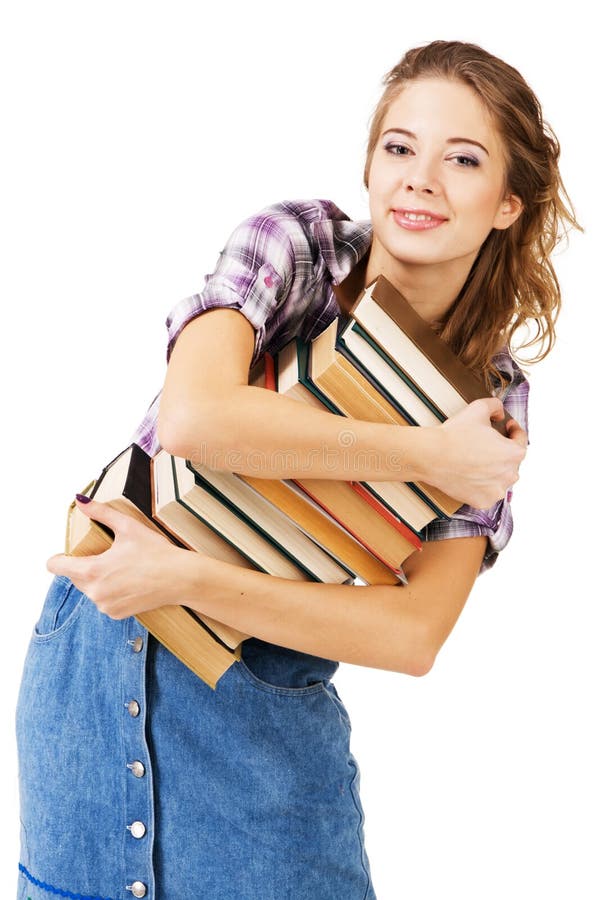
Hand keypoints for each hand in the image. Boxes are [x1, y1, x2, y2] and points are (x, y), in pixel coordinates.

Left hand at [46, 497, 188, 619]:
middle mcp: (95, 592)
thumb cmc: (156, 552)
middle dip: (86, 566)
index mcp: (92, 570)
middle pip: (74, 577)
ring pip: (90, 589)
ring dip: (99, 580)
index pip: (56, 566)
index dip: (59, 557)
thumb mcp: (128, 527)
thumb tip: (80, 501)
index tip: (69, 553)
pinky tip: (129, 583)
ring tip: (123, 569)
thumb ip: (101, 513)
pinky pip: (104, 601)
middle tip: (110, 556)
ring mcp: (105, 605)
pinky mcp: (117, 614)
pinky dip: (111, 592)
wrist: (180, 578)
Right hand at [428, 398, 527, 508]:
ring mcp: (497, 491)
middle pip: (511, 461)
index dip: (513, 430)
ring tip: (479, 461)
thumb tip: (499, 413)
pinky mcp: (483, 501)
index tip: (506, 427)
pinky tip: (472, 475)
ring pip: (501, 479)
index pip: (521, 440)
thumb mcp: (478, 408)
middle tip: (487, 444)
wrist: (432, 456)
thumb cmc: (455, 435)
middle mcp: (511, 475)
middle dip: (502, 451)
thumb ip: (495, 406)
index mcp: (514, 453)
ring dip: (494, 470)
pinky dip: (483, 485)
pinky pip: (488, 493)